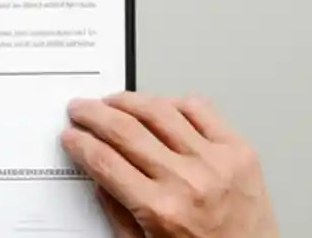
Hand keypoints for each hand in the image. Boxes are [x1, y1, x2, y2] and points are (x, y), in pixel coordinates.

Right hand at [62, 94, 277, 237]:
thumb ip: (118, 212)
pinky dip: (174, 103)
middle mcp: (188, 182)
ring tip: (113, 101)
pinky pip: (201, 110)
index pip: (105, 162)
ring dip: (127, 100)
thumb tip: (98, 172)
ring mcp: (216, 162)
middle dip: (94, 115)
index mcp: (161, 211)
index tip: (71, 136)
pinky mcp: (240, 151)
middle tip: (81, 110)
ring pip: (159, 111)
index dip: (81, 144)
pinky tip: (160, 106)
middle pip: (125, 130)